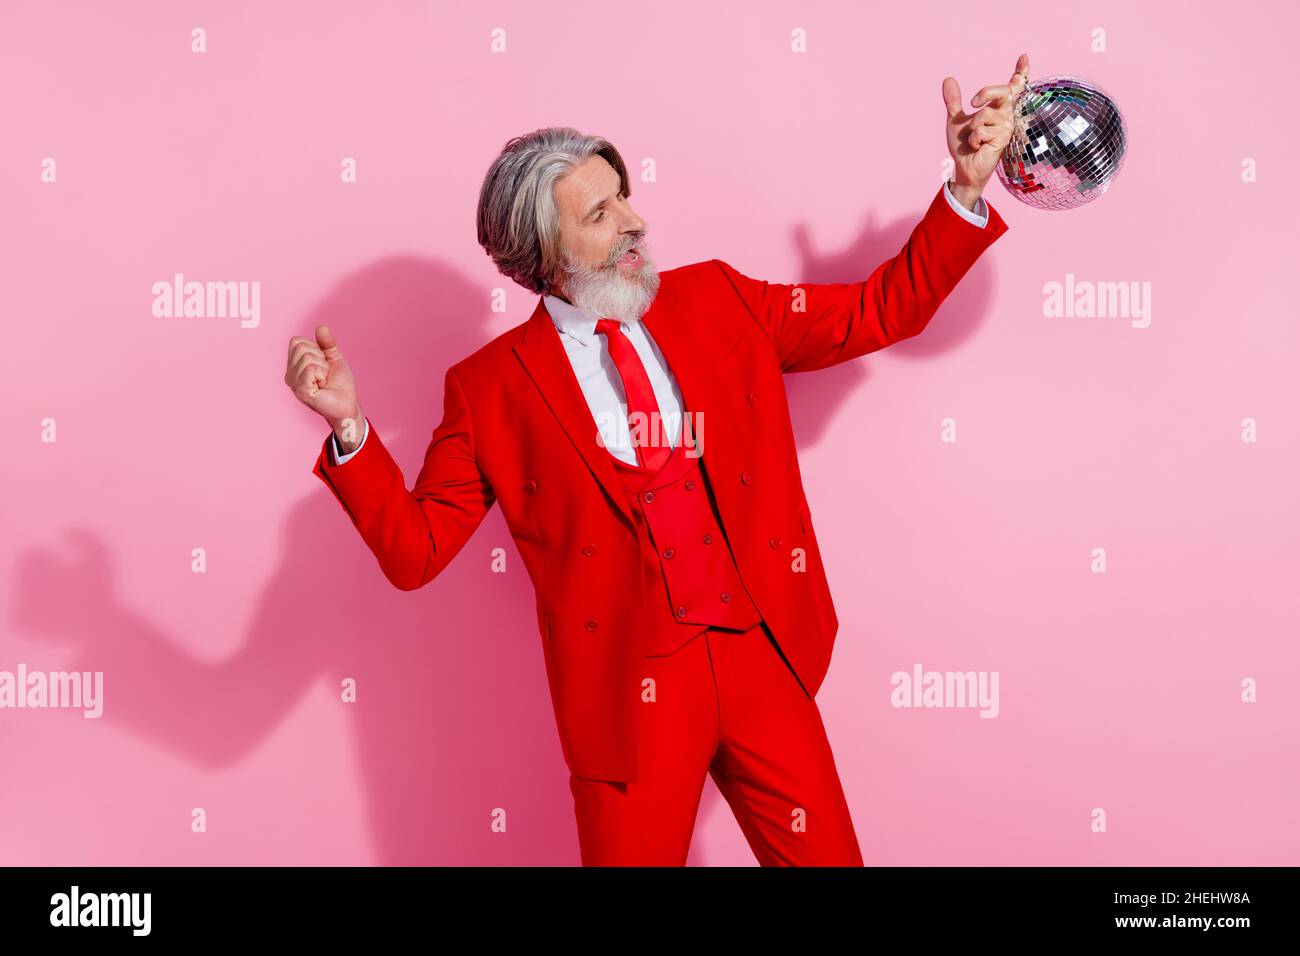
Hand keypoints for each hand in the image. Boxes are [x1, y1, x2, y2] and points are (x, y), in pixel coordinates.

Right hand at [285, 324, 363, 440]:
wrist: (348, 404)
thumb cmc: (340, 384)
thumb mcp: (334, 358)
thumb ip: (327, 342)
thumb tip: (321, 327)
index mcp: (294, 365)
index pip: (297, 342)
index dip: (315, 349)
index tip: (323, 364)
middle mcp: (290, 374)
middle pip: (301, 348)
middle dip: (320, 358)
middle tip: (325, 374)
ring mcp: (294, 383)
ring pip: (307, 358)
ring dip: (323, 369)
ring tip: (324, 382)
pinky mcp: (301, 391)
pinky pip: (311, 369)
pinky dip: (322, 375)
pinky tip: (322, 387)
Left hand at [942, 53, 1029, 206]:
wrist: (962, 168)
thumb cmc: (963, 146)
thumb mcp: (955, 120)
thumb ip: (954, 100)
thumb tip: (948, 79)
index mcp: (997, 108)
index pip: (1013, 87)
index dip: (1020, 71)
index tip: (1023, 56)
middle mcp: (1006, 115)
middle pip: (1003, 91)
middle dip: (986, 93)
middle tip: (973, 103)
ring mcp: (1006, 127)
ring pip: (985, 114)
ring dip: (972, 128)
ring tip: (974, 140)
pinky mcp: (1003, 139)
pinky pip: (981, 130)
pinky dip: (972, 139)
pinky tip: (977, 147)